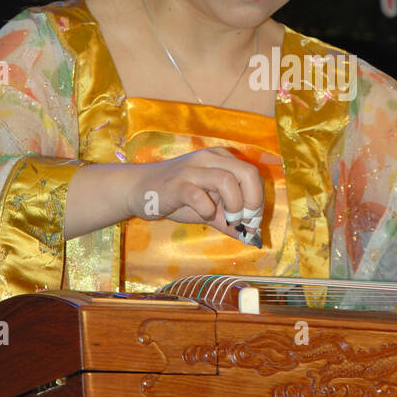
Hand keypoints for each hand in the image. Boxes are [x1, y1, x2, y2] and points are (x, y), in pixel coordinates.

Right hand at [125, 146, 263, 240]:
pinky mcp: (176, 184)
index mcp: (221, 159)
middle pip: (247, 173)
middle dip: (253, 201)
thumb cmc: (176, 197)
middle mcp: (209, 159)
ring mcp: (192, 170)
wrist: (138, 189)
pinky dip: (207, 210)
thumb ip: (228, 220)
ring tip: (227, 219)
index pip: (252, 174)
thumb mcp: (207, 207)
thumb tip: (251, 237)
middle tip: (244, 220)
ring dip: (234, 205)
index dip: (258, 200)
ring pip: (227, 180)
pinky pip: (199, 195)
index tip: (252, 221)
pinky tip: (204, 215)